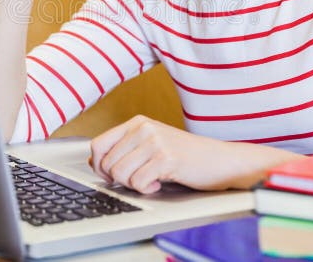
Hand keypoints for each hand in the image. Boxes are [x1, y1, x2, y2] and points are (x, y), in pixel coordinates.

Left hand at [88, 115, 302, 193]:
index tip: (111, 176)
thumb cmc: (184, 156)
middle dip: (119, 180)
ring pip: (121, 174)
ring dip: (134, 185)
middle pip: (107, 163)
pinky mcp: (166, 158)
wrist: (219, 160)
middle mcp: (143, 128)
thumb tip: (93, 162)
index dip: (98, 166)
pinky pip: (139, 183)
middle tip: (139, 179)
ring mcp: (155, 141)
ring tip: (152, 179)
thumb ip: (124, 149)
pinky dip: (148, 189)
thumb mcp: (150, 145)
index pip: (97, 145)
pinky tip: (161, 182)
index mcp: (137, 122)